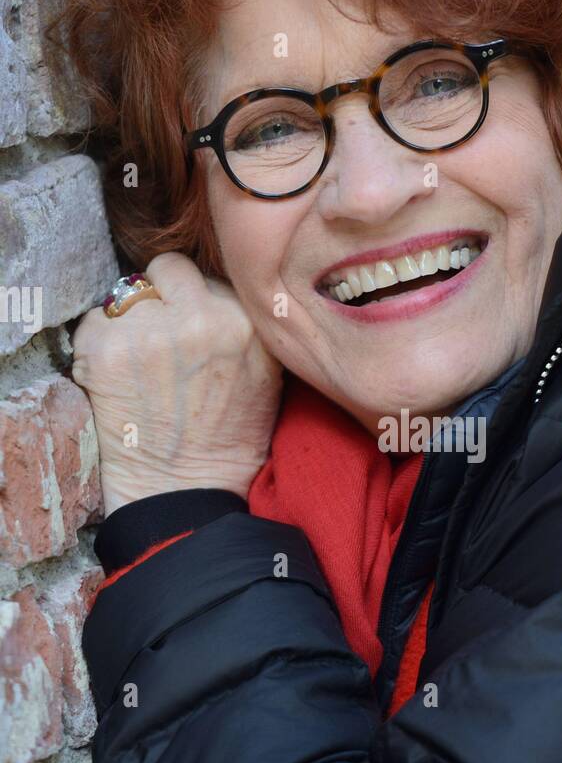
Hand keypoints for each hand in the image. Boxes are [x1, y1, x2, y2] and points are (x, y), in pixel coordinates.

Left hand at [71, 254, 284, 515]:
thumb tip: (216, 292)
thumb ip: (246, 327)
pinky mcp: (107, 349)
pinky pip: (94, 320)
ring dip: (130, 321)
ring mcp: (152, 332)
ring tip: (140, 365)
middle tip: (162, 339)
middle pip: (169, 268)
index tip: (192, 330)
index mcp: (247, 323)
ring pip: (128, 291)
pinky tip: (117, 378)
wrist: (186, 494)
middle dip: (163, 297)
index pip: (211, 277)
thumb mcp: (266, 376)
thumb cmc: (228, 442)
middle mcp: (202, 318)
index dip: (197, 302)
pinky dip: (98, 345)